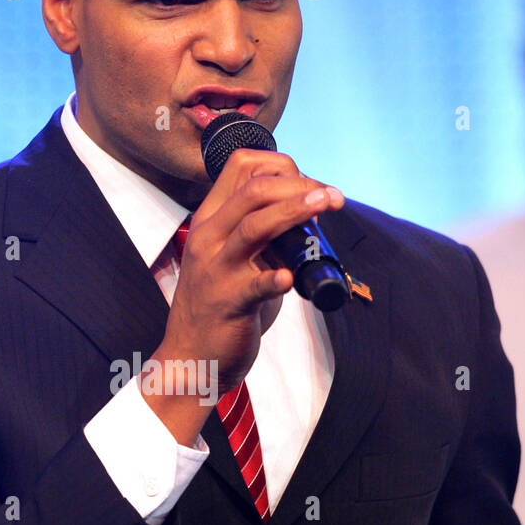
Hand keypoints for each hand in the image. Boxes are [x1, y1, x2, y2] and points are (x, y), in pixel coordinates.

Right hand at [143, 150, 343, 443]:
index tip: (308, 184)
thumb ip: (260, 233)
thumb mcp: (231, 257)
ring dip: (294, 211)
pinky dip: (274, 278)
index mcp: (211, 220)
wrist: (192, 358)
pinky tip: (290, 277)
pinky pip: (254, 286)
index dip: (281, 166)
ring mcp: (217, 270)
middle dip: (299, 185)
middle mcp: (209, 238)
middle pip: (253, 190)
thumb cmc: (221, 305)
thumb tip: (306, 213)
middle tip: (332, 195)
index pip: (241, 167)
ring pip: (254, 226)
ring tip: (326, 204)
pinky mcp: (228, 303)